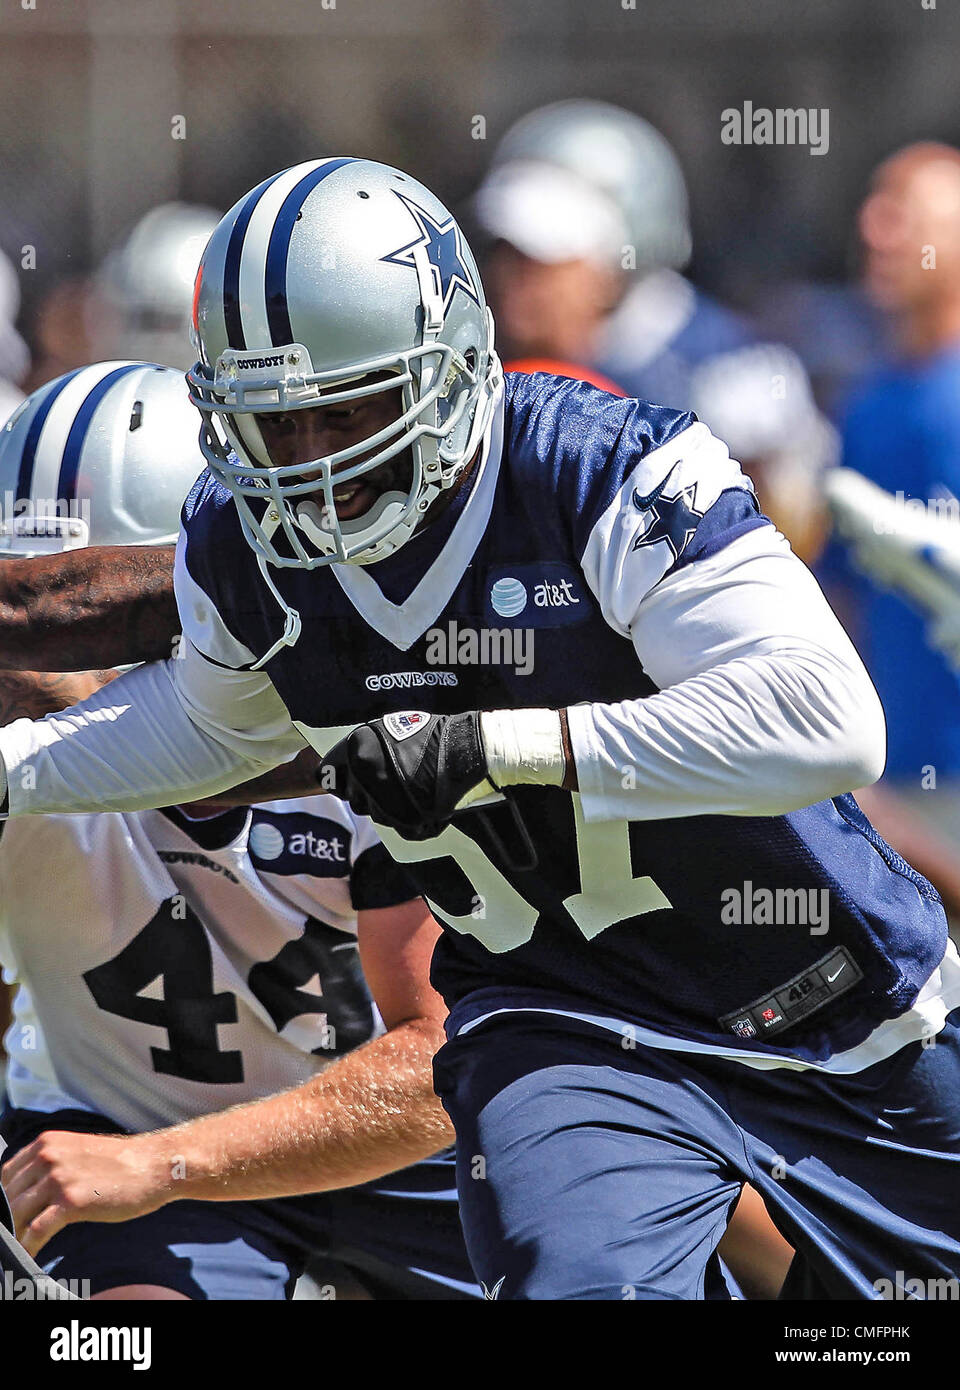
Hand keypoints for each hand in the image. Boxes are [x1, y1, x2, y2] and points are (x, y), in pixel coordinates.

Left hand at [1, 1130, 170, 1256]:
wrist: (155, 1165)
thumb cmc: (123, 1162)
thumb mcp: (80, 1151)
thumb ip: (54, 1163)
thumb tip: (33, 1190)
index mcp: (48, 1142)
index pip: (7, 1174)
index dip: (6, 1197)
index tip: (10, 1214)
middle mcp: (49, 1156)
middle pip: (9, 1196)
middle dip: (10, 1219)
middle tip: (17, 1235)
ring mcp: (59, 1178)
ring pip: (17, 1214)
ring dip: (17, 1235)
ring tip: (22, 1248)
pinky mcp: (71, 1202)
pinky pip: (36, 1231)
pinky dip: (29, 1247)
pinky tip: (32, 1256)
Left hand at [321, 711, 495, 837]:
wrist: (464, 748)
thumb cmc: (428, 735)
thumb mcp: (386, 730)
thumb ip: (362, 749)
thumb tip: (336, 768)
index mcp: (356, 749)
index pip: (327, 776)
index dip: (341, 780)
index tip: (352, 782)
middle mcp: (364, 775)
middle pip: (354, 800)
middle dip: (371, 795)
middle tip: (396, 782)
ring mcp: (383, 799)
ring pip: (377, 816)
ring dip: (392, 808)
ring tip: (415, 789)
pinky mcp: (403, 818)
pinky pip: (400, 829)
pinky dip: (413, 822)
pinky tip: (426, 802)